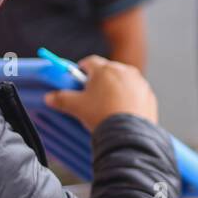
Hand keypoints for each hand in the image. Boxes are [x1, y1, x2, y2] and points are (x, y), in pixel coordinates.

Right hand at [43, 55, 158, 129]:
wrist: (129, 134)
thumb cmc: (102, 116)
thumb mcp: (76, 107)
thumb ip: (61, 99)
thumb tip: (49, 98)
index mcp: (104, 69)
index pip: (89, 62)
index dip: (80, 71)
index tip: (77, 81)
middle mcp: (124, 71)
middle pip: (107, 70)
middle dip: (99, 80)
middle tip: (91, 96)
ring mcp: (139, 83)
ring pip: (123, 81)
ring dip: (115, 89)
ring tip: (108, 106)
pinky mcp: (149, 96)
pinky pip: (136, 93)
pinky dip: (129, 99)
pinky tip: (123, 112)